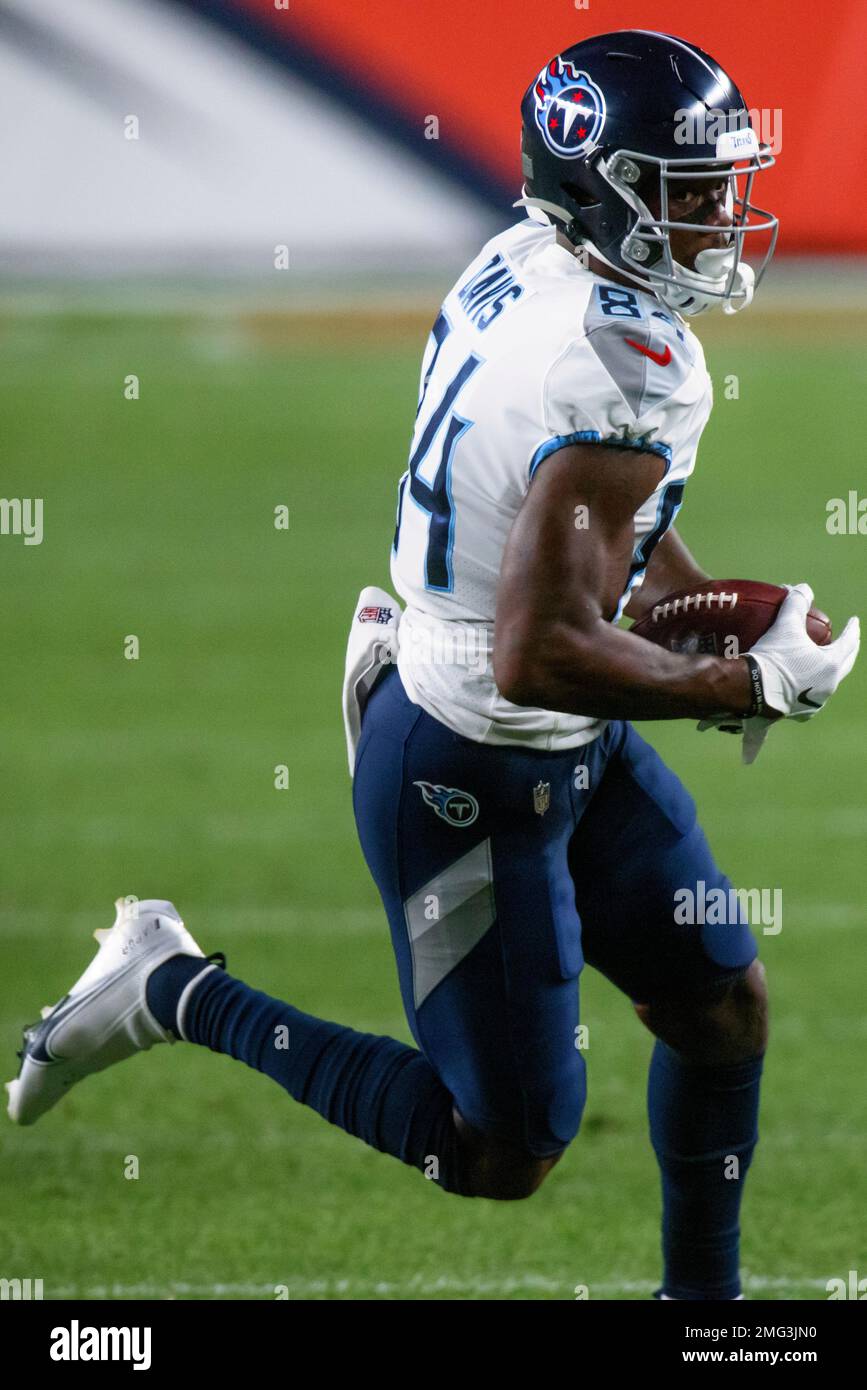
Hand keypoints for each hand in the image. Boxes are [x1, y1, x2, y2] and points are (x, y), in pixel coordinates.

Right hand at [697, 582, 859, 764]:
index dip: (852, 629)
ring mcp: (814, 703)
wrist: (749, 690)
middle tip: (846, 641)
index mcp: (830, 665)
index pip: (849, 643)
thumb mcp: (785, 626)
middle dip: (846, 651)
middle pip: (843, 665)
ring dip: (827, 672)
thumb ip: (796, 604)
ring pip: (827, 684)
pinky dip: (807, 689)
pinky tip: (800, 687)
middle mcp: (828, 687)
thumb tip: (803, 588)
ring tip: (820, 664)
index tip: (854, 621)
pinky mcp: (797, 713)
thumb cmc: (773, 657)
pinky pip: (807, 699)